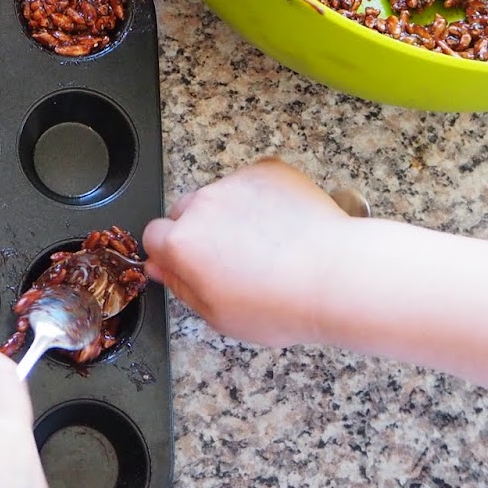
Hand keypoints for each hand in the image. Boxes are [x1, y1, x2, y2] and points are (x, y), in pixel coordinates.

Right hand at [142, 156, 350, 346]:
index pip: (154, 236)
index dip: (171, 252)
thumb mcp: (218, 316)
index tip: (189, 263)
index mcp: (182, 244)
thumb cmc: (281, 304)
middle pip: (185, 212)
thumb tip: (160, 268)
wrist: (334, 277)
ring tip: (268, 244)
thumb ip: (180, 287)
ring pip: (220, 196)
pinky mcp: (267, 171)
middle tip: (233, 259)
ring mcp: (236, 183)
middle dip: (199, 231)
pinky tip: (283, 225)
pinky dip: (262, 197)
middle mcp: (202, 205)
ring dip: (232, 213)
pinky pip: (253, 181)